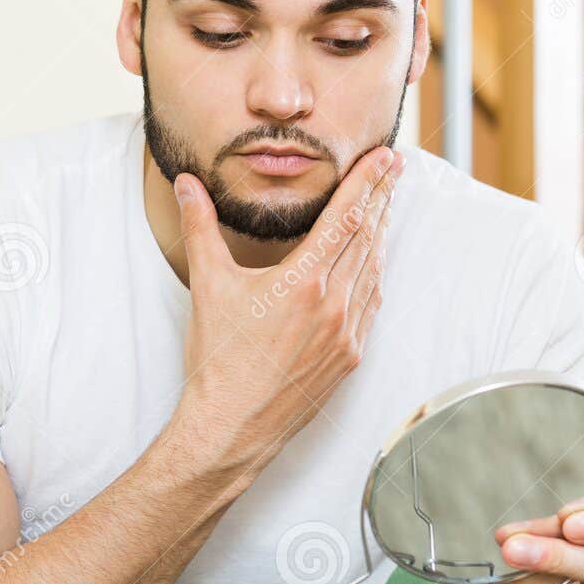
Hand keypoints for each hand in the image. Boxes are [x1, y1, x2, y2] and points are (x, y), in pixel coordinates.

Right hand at [168, 145, 401, 475]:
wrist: (233, 425)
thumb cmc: (220, 360)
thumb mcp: (208, 286)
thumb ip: (200, 228)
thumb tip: (187, 184)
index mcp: (303, 282)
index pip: (344, 217)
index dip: (366, 182)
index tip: (385, 158)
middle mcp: (333, 305)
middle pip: (367, 238)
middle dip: (382, 197)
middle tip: (396, 167)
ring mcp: (346, 333)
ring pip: (373, 270)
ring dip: (381, 233)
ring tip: (386, 205)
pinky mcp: (349, 357)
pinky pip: (370, 305)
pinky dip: (375, 275)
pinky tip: (375, 262)